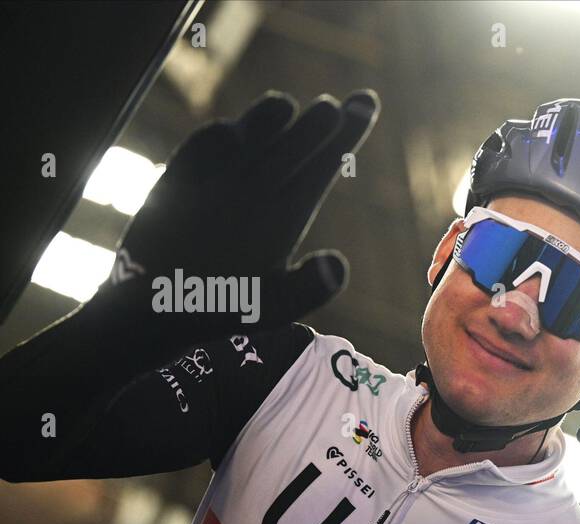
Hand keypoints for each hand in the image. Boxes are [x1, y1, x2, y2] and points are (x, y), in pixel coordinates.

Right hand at [111, 89, 379, 328]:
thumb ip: (308, 289)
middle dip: (318, 125)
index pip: (324, 164)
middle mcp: (258, 189)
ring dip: (267, 121)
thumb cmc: (221, 309)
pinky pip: (200, 152)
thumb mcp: (273, 306)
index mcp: (287, 212)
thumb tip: (337, 264)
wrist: (155, 312)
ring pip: (251, 138)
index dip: (348, 134)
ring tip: (286, 109)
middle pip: (295, 145)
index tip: (367, 99)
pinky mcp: (179, 178)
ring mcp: (219, 178)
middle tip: (332, 110)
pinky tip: (234, 140)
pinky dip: (215, 144)